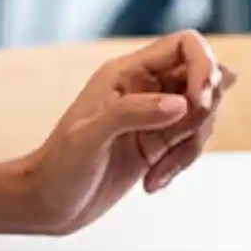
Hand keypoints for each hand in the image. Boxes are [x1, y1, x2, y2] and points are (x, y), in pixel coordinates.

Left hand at [0, 31, 236, 238]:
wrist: (45, 205)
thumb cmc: (58, 168)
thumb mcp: (89, 138)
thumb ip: (133, 113)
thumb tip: (183, 103)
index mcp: (128, 72)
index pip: (185, 45)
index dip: (204, 65)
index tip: (200, 99)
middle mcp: (147, 88)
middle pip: (204, 79)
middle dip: (202, 112)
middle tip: (178, 140)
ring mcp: (157, 116)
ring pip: (204, 114)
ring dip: (191, 146)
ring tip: (157, 173)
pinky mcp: (161, 142)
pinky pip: (193, 141)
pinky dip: (183, 163)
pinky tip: (153, 182)